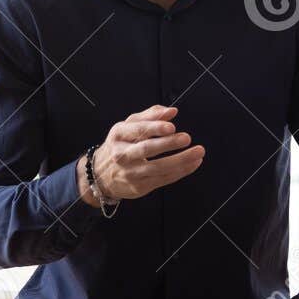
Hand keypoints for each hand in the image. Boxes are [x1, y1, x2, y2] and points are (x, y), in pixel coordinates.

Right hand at [79, 105, 204, 203]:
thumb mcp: (128, 126)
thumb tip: (171, 111)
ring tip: (198, 153)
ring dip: (180, 160)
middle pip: (146, 149)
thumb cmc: (119, 146)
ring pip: (157, 167)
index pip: (137, 130)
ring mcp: (130, 173)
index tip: (171, 126)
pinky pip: (163, 179)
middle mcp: (122, 154)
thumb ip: (150, 116)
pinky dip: (180, 172)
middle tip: (186, 138)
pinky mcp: (139, 187)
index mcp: (119, 135)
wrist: (100, 175)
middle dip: (168, 144)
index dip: (155, 128)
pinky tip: (193, 164)